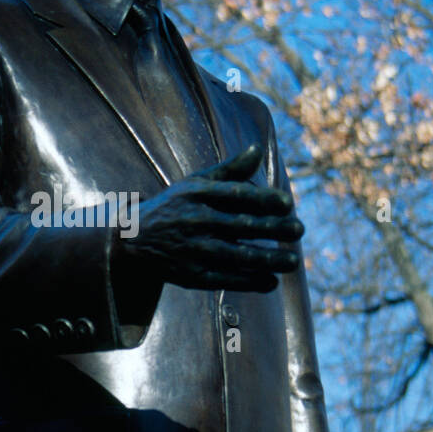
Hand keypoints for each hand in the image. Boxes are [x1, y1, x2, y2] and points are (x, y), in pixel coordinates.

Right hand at [113, 144, 303, 292]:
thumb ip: (230, 170)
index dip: (264, 199)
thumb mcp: (196, 184)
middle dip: (273, 229)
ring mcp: (192, 250)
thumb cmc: (174, 206)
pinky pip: (225, 279)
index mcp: (197, 194)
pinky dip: (249, 282)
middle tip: (299, 230)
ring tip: (293, 262)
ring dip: (267, 260)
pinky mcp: (191, 275)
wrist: (132, 239)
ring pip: (236, 256)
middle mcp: (194, 220)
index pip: (236, 195)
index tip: (288, 204)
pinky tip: (271, 282)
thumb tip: (258, 149)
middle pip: (240, 225)